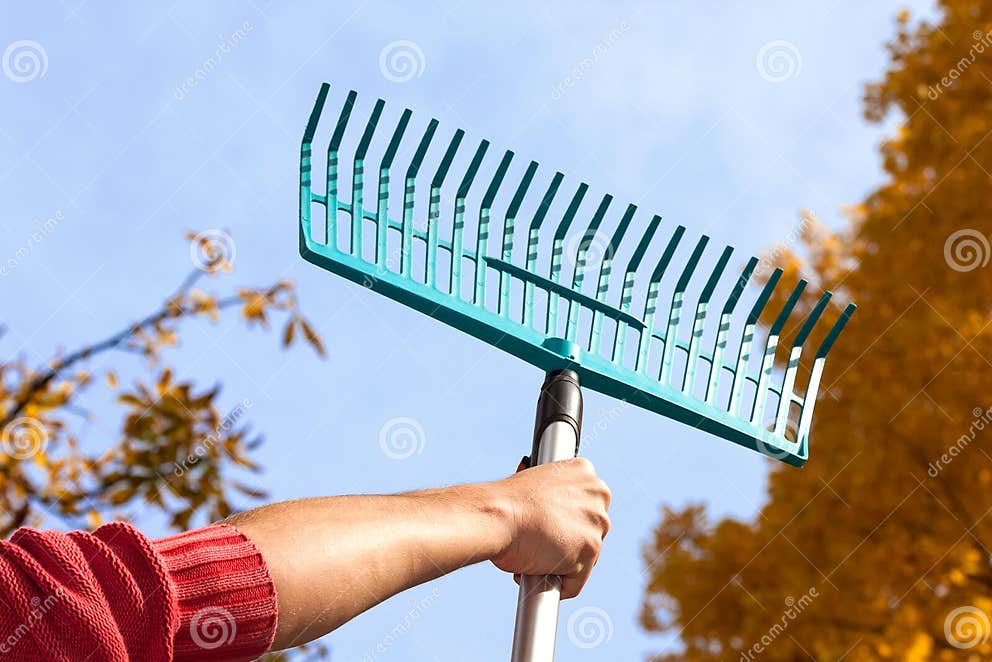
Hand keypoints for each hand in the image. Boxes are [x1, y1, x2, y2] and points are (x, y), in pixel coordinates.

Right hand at [488, 458, 610, 598]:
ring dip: (562, 562)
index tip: (548, 525)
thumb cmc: (505, 503)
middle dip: (566, 541)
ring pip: (586, 555)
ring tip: (535, 556)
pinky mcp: (591, 550)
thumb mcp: (537, 486)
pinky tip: (538, 572)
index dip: (564, 518)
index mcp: (584, 471)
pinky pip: (576, 580)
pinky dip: (558, 584)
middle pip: (590, 528)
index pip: (585, 503)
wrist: (497, 515)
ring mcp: (596, 522)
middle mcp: (598, 493)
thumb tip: (556, 518)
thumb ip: (556, 499)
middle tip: (539, 542)